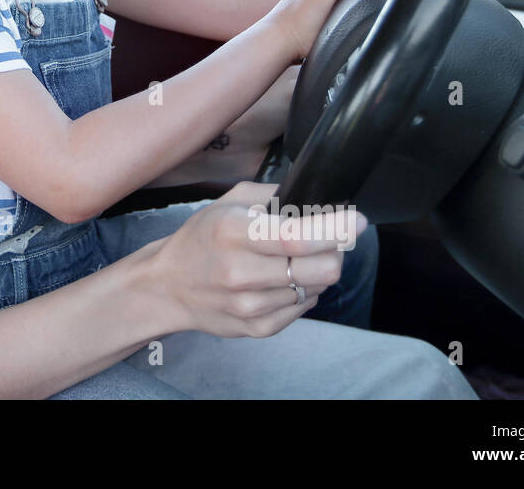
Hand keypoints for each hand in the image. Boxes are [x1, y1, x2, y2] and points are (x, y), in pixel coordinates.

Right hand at [147, 181, 367, 337]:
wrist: (168, 286)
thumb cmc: (201, 239)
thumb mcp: (228, 202)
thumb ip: (273, 196)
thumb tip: (320, 200)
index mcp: (234, 233)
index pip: (298, 237)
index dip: (336, 230)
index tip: (356, 220)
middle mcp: (241, 273)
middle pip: (322, 269)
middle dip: (335, 251)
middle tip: (327, 241)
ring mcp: (250, 306)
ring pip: (317, 288)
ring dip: (315, 271)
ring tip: (292, 260)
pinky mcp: (258, 328)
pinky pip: (303, 307)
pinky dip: (302, 291)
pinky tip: (281, 280)